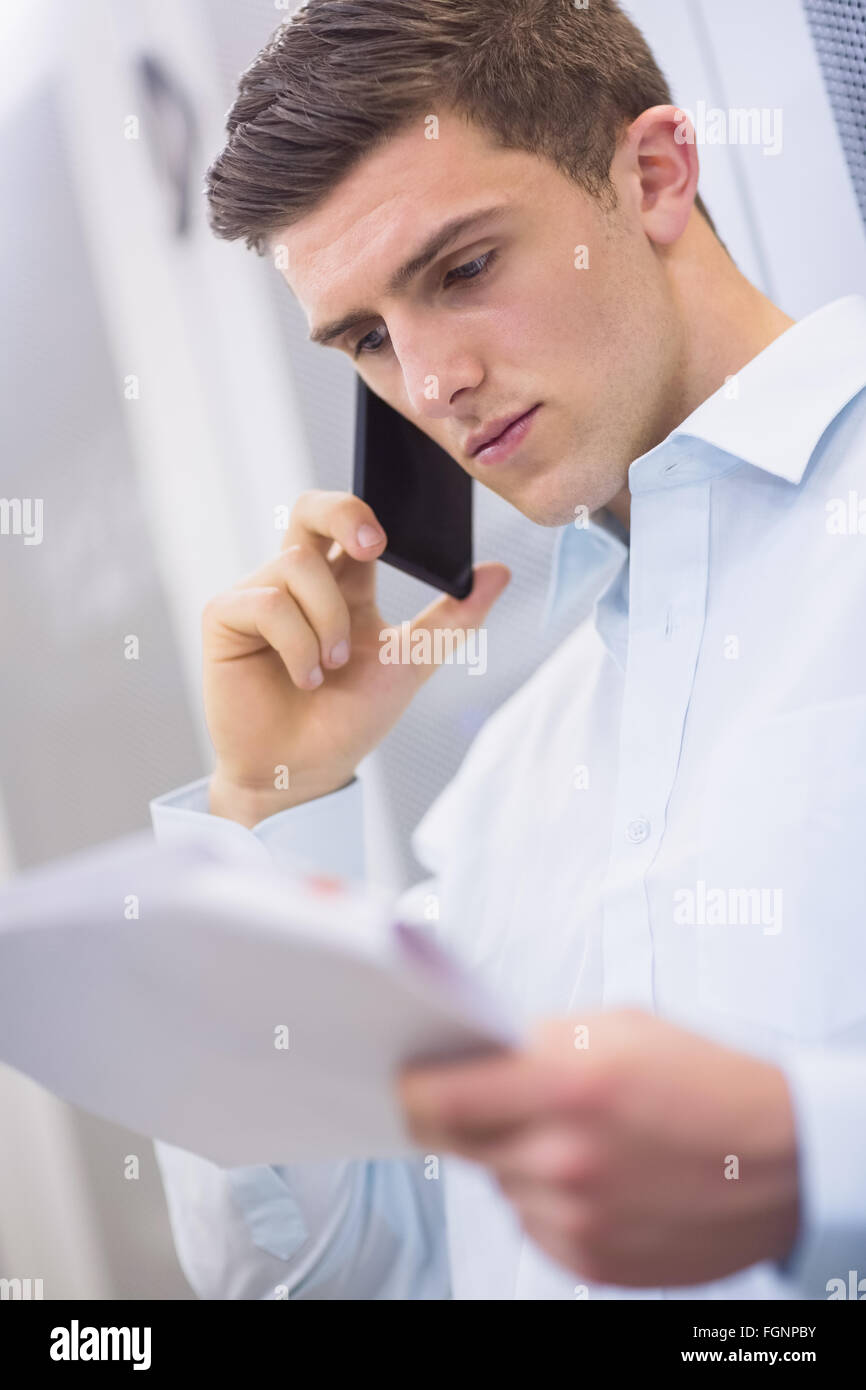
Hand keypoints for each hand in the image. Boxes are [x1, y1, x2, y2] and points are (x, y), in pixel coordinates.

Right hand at [202, 489, 509, 823]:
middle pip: (309, 508)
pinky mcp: (225, 617)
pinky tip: (305, 678)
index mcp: (341, 583)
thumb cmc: (349, 718)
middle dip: (342, 512)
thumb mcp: (411, 663)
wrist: (304, 772)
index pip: (349, 521)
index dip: (365, 513)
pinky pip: (268, 603)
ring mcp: (258, 595)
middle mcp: (297, 581)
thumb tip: (500, 570)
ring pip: (298, 567)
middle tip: (374, 546)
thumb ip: (453, 617)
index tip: (390, 540)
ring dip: (328, 622)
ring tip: (331, 668)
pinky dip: (297, 644)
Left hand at [398, 1009, 799, 1285]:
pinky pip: (531, 1222)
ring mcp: (575, 1217)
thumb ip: (533, 1041)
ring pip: (495, 1182)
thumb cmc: (706, 1081)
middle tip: (492, 1098)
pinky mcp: (590, 1260)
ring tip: (573, 1134)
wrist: (783, 1159)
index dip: (411, 1089)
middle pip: (457, 1143)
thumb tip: (469, 1055)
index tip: (405, 1081)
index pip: (436, 1099)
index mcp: (566, 1082)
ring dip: (512, 1158)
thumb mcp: (616, 1027)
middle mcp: (564, 1157)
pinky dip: (545, 1198)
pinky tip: (595, 1174)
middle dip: (463, 1117)